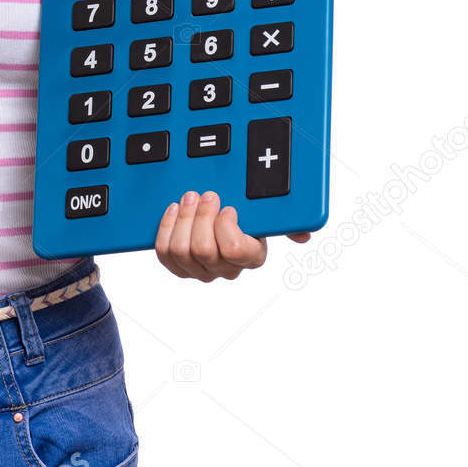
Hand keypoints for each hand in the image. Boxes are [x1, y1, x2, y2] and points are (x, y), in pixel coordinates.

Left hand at [154, 190, 312, 281]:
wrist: (220, 220)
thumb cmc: (246, 214)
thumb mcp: (267, 214)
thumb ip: (287, 220)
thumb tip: (303, 233)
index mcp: (251, 256)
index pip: (235, 251)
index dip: (226, 227)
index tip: (228, 207)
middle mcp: (225, 269)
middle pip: (204, 249)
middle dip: (201, 217)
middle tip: (204, 196)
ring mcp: (200, 270)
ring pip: (182, 250)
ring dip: (183, 219)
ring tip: (188, 199)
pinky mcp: (178, 266)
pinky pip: (165, 253)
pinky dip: (165, 228)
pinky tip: (173, 211)